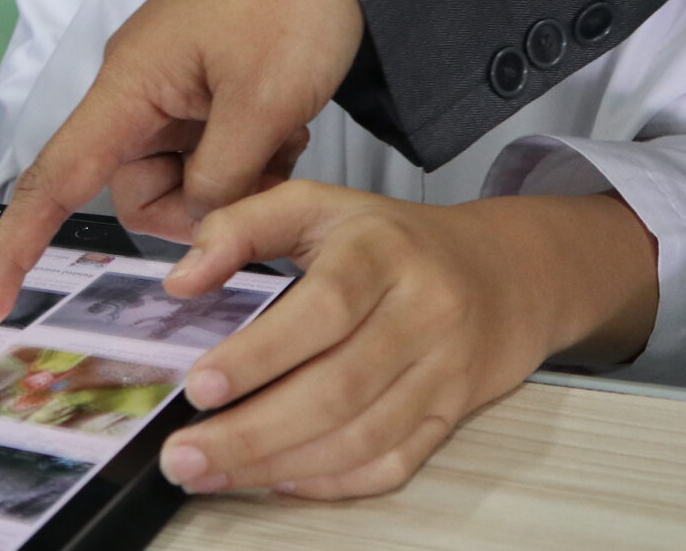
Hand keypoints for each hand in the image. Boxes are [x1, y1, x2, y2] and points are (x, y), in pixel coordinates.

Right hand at [0, 0, 360, 332]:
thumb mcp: (263, 104)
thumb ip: (220, 180)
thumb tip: (197, 221)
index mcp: (128, 85)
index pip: (51, 182)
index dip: (13, 252)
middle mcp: (136, 89)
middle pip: (138, 194)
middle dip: (201, 205)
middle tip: (267, 167)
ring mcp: (171, 88)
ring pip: (183, 181)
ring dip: (236, 178)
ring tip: (285, 130)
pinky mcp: (204, 88)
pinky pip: (211, 153)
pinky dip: (250, 154)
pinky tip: (288, 120)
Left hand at [156, 182, 659, 499]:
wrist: (503, 270)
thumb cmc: (392, 241)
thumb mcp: (317, 204)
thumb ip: (240, 226)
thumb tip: (182, 280)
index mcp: (382, 251)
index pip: (323, 310)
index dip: (260, 354)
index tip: (201, 386)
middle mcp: (422, 312)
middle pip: (338, 388)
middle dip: (253, 432)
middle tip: (185, 455)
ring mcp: (442, 371)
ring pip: (361, 436)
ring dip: (280, 464)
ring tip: (212, 473)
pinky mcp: (450, 415)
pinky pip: (392, 463)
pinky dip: (331, 481)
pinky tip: (277, 479)